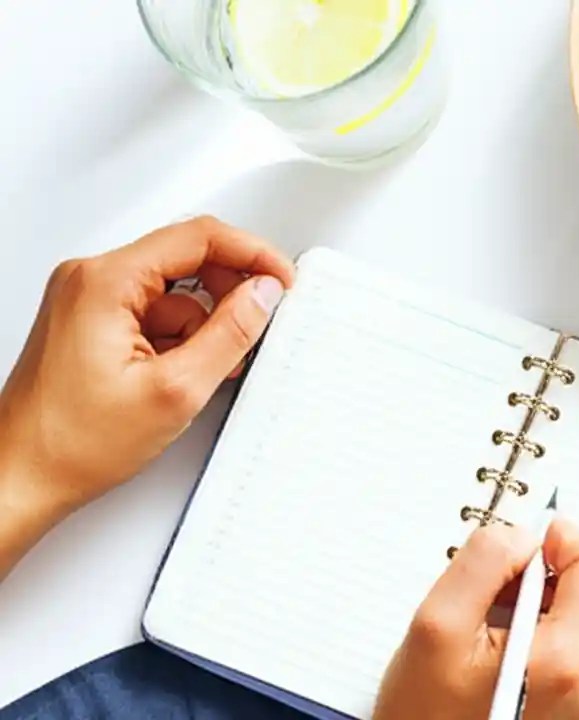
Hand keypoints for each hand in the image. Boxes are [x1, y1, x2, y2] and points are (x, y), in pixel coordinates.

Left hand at [0, 216, 293, 577]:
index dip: (252, 254)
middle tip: (258, 323)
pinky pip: (153, 312)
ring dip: (204, 323)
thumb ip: (230, 333)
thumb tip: (263, 295)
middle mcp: (90, 280)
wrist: (22, 477)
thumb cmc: (72, 442)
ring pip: (174, 291)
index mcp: (105, 282)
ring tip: (211, 368)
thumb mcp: (175, 389)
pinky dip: (180, 337)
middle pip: (185, 258)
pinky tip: (186, 373)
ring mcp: (87, 301)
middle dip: (229, 292)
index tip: (281, 278)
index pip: (197, 237)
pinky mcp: (90, 323)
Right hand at [374, 520, 578, 719]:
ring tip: (487, 630)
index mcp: (563, 659)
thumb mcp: (436, 628)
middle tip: (490, 597)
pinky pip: (567, 637)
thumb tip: (520, 534)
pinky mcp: (574, 698)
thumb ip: (483, 564)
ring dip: (534, 601)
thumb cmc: (425, 719)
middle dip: (541, 573)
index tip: (523, 549)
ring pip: (578, 607)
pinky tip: (495, 650)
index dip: (562, 539)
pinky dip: (533, 627)